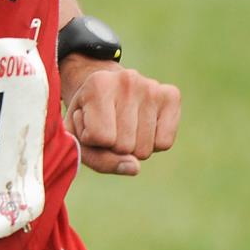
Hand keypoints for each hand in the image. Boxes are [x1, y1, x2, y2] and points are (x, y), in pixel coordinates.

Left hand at [63, 61, 180, 175]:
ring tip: (123, 124)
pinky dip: (152, 143)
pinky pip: (164, 143)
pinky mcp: (171, 95)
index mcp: (98, 84)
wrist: (103, 88)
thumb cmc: (87, 117)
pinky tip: (142, 124)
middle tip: (107, 124)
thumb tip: (135, 168)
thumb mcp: (78, 137)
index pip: (101, 138)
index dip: (92, 140)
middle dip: (113, 146)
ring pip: (144, 149)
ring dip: (132, 146)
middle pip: (124, 146)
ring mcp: (152, 87)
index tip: (89, 124)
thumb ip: (99, 160)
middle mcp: (128, 81)